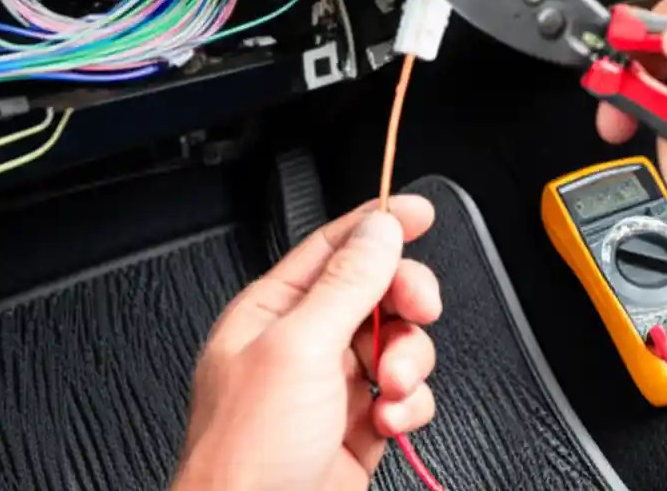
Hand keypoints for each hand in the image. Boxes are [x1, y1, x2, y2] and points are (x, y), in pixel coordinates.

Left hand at [173, 195, 440, 490]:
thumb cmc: (245, 453)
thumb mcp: (299, 349)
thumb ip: (346, 284)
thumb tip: (379, 231)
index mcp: (274, 311)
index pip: (333, 248)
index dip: (379, 226)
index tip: (421, 213)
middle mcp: (302, 344)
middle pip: (377, 294)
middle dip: (405, 304)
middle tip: (420, 312)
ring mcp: (332, 387)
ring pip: (398, 346)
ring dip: (408, 365)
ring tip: (390, 390)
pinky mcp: (359, 427)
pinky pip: (404, 395)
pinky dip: (409, 406)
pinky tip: (389, 422)